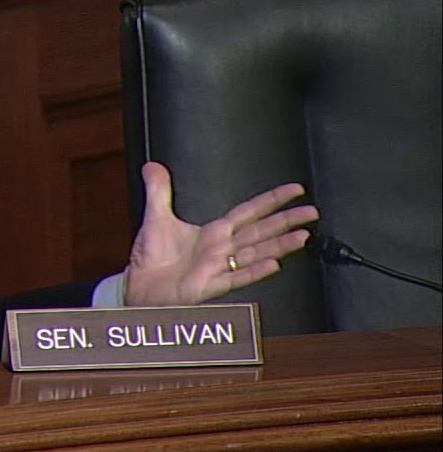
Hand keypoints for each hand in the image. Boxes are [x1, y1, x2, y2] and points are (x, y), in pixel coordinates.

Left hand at [122, 162, 318, 306]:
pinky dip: (254, 271)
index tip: (294, 190)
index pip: (249, 212)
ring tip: (302, 236)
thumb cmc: (151, 258)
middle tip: (311, 212)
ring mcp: (217, 267)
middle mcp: (220, 249)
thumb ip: (158, 190)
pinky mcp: (209, 285)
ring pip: (255, 254)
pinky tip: (273, 265)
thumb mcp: (156, 216)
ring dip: (279, 246)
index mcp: (213, 232)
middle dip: (286, 221)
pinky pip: (235, 277)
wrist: (141, 285)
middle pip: (260, 231)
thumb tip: (153, 166)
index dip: (271, 200)